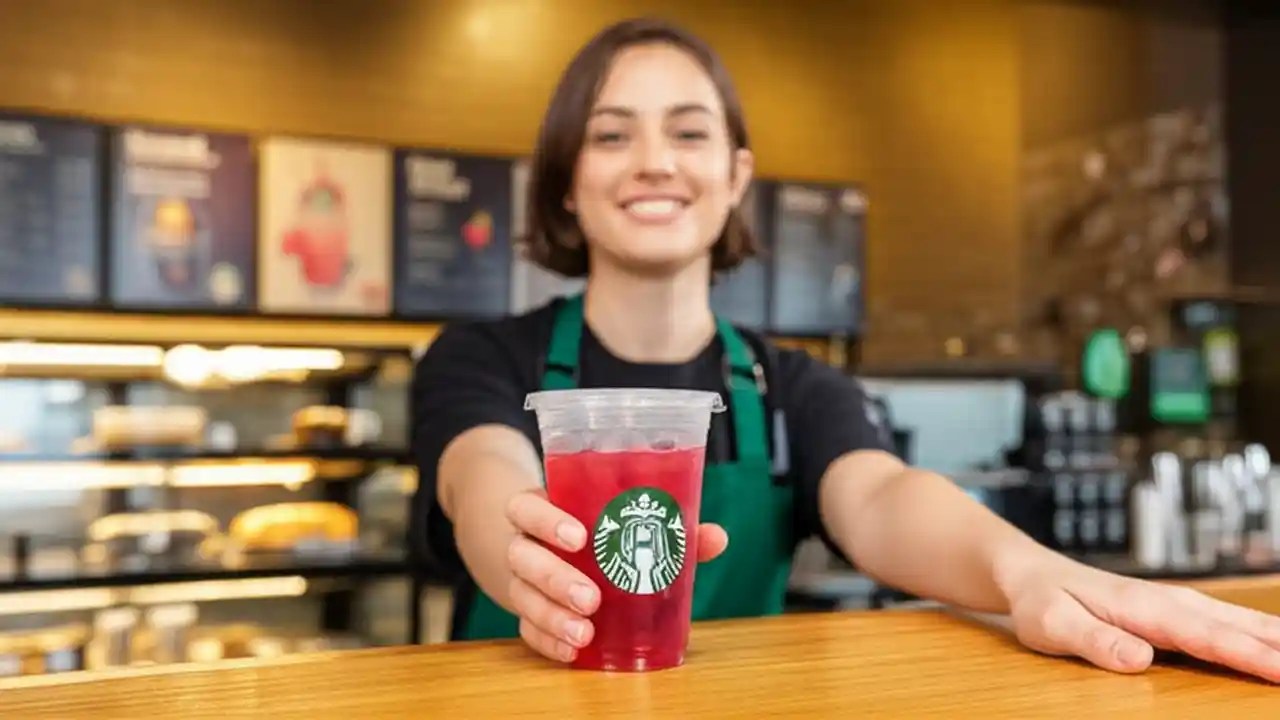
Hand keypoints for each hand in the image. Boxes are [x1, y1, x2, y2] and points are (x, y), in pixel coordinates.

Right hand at [504, 488, 727, 662]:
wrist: (551, 551)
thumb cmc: (596, 531)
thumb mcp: (622, 522)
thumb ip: (668, 528)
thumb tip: (715, 537)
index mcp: (543, 510)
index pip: (526, 507)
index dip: (546, 520)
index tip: (580, 538)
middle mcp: (525, 544)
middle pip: (522, 556)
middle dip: (555, 578)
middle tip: (590, 598)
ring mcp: (520, 580)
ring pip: (521, 596)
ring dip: (552, 616)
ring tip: (584, 633)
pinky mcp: (525, 612)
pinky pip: (527, 628)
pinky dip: (548, 641)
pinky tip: (573, 651)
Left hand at [1003, 557, 1279, 681]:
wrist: (1031, 575)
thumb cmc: (1040, 601)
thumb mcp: (1052, 623)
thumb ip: (1094, 640)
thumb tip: (1140, 658)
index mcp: (1143, 607)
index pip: (1205, 636)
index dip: (1247, 655)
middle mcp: (1167, 601)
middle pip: (1234, 626)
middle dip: (1277, 645)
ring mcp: (1174, 603)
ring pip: (1236, 620)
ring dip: (1275, 636)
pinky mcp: (1174, 610)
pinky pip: (1225, 622)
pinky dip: (1257, 631)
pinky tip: (1277, 642)